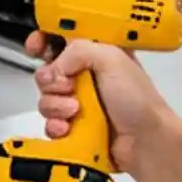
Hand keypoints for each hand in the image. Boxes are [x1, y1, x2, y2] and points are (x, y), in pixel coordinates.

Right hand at [27, 33, 174, 171]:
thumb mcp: (111, 59)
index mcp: (95, 54)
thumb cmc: (136, 98)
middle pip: (47, 71)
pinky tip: (68, 129)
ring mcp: (77, 103)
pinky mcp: (73, 128)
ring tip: (75, 112)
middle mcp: (84, 76)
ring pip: (45, 99)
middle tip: (68, 87)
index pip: (61, 39)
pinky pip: (49, 123)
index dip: (44, 40)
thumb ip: (77, 50)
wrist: (146, 143)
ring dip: (55, 105)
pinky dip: (55, 126)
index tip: (35, 46)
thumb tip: (55, 68)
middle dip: (50, 80)